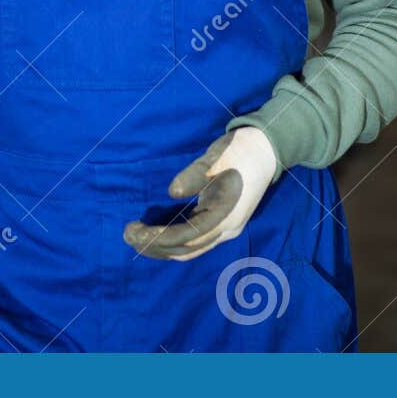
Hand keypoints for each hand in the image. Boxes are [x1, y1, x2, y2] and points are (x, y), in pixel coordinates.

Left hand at [123, 128, 276, 260]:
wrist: (268, 149)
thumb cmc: (240, 151)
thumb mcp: (215, 159)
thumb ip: (194, 176)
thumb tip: (171, 193)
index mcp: (226, 215)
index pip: (185, 236)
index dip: (157, 238)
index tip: (134, 231)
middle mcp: (228, 229)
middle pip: (187, 248)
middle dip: (156, 246)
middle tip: (128, 235)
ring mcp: (228, 228)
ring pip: (193, 248)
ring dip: (165, 248)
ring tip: (139, 240)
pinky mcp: (226, 222)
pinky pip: (198, 240)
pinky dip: (177, 242)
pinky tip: (160, 237)